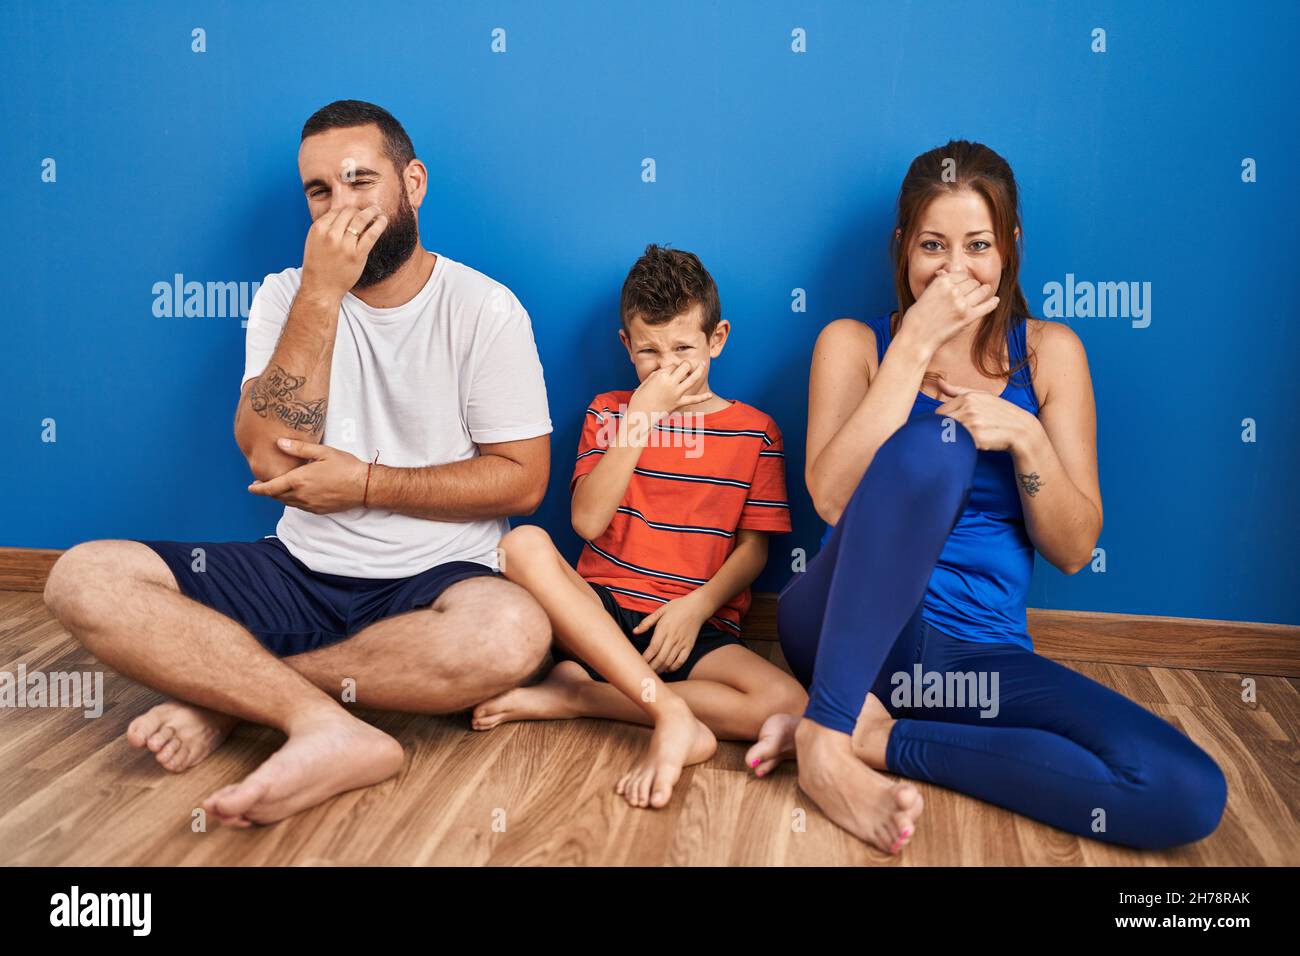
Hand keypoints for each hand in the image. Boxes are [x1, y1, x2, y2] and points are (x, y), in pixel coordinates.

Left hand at [247, 438, 367, 513]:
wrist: (364, 486)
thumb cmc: (346, 467)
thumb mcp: (323, 452)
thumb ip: (299, 448)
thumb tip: (279, 443)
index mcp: (299, 480)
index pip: (271, 488)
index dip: (258, 488)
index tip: (250, 487)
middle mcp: (302, 495)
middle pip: (277, 497)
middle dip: (268, 491)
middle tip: (262, 485)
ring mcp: (310, 505)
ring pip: (288, 503)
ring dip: (280, 496)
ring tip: (278, 488)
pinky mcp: (318, 510)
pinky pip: (299, 507)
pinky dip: (293, 501)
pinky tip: (297, 494)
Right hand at [300, 204, 388, 299]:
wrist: (320, 288)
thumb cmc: (318, 264)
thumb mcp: (315, 241)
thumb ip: (327, 227)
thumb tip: (344, 211)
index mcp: (318, 229)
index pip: (336, 210)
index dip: (348, 210)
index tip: (355, 212)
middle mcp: (330, 235)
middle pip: (349, 212)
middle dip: (359, 210)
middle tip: (368, 211)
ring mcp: (344, 245)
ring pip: (360, 219)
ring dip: (372, 212)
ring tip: (378, 211)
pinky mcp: (357, 255)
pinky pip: (371, 235)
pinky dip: (379, 225)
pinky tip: (383, 220)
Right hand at [627, 361, 713, 427]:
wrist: (640, 415)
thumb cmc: (640, 398)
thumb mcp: (646, 381)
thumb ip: (658, 374)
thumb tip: (665, 370)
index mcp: (661, 375)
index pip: (672, 365)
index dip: (672, 366)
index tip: (669, 371)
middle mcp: (671, 382)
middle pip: (684, 367)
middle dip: (686, 364)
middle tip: (686, 365)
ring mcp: (676, 393)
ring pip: (692, 378)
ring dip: (699, 370)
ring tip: (703, 364)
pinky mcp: (679, 403)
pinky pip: (694, 400)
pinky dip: (702, 398)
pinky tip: (710, 396)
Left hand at [632, 593, 709, 672]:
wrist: (697, 607)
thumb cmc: (677, 607)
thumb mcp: (660, 610)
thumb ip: (647, 622)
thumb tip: (635, 631)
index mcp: (664, 629)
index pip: (653, 648)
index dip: (646, 658)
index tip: (639, 663)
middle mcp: (673, 638)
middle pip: (660, 658)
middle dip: (652, 667)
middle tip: (645, 672)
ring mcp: (682, 643)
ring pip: (670, 661)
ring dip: (661, 669)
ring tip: (653, 673)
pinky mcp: (689, 646)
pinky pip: (681, 660)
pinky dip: (674, 667)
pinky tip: (667, 669)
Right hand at [899, 269, 998, 355]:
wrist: (917, 336)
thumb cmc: (919, 316)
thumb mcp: (928, 293)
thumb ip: (943, 281)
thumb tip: (955, 267)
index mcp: (942, 282)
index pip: (962, 274)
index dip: (964, 279)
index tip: (964, 284)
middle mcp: (953, 290)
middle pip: (972, 282)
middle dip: (973, 286)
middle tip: (972, 291)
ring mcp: (961, 304)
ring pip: (981, 291)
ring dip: (983, 291)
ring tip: (985, 291)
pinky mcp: (968, 317)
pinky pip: (986, 306)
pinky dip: (992, 302)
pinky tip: (995, 300)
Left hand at [932, 377, 1036, 452]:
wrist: (1021, 429)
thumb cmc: (999, 413)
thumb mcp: (982, 396)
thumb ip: (957, 390)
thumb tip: (939, 382)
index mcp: (968, 397)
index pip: (939, 413)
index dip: (942, 421)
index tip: (953, 425)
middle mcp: (969, 408)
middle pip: (941, 424)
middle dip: (946, 431)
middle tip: (959, 434)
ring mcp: (973, 422)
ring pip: (949, 434)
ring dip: (955, 439)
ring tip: (969, 438)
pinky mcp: (977, 437)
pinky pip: (960, 443)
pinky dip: (964, 445)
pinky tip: (974, 443)